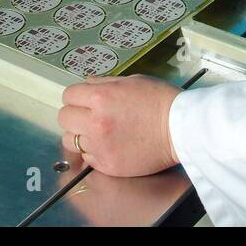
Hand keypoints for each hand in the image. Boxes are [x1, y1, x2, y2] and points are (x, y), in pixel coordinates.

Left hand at [59, 74, 181, 177]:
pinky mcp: (107, 164)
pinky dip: (94, 151)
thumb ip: (105, 83)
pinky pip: (87, 157)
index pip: (68, 95)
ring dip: (80, 135)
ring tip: (98, 133)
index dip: (76, 97)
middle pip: (64, 118)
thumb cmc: (161, 101)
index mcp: (100, 97)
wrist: (181, 128)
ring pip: (70, 140)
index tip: (84, 100)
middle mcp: (95, 122)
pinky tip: (109, 145)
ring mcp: (100, 145)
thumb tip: (87, 85)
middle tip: (89, 116)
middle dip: (75, 114)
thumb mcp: (132, 80)